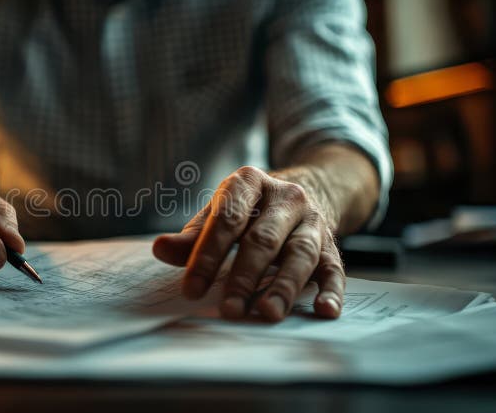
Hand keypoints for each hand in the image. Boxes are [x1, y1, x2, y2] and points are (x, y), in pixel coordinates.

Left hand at [153, 166, 344, 321]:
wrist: (306, 189)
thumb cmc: (249, 210)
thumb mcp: (218, 213)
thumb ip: (192, 236)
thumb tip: (160, 248)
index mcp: (249, 182)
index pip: (227, 220)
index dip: (207, 255)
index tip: (192, 289)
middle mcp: (286, 197)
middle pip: (263, 239)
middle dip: (244, 276)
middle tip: (229, 309)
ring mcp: (312, 220)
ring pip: (300, 253)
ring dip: (283, 286)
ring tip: (266, 313)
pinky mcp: (332, 245)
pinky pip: (335, 268)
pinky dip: (331, 291)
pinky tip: (323, 310)